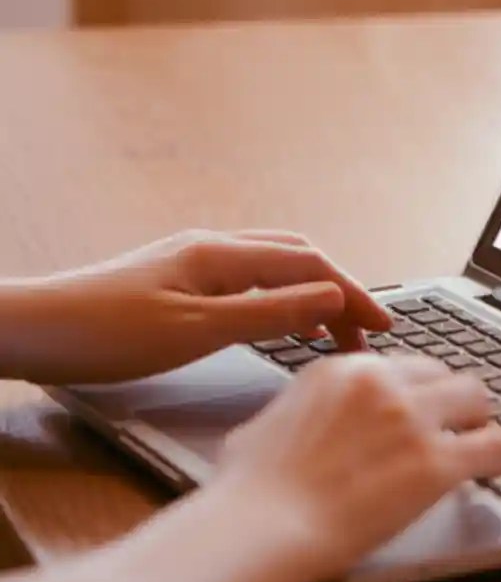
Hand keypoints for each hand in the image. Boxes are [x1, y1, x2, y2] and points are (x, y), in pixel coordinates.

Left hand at [0, 229, 391, 384]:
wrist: (30, 329)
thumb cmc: (103, 332)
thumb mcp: (196, 330)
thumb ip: (269, 312)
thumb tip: (332, 297)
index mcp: (222, 255)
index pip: (311, 266)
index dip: (354, 294)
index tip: (385, 326)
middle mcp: (212, 248)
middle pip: (299, 258)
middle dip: (341, 290)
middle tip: (366, 333)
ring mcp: (193, 261)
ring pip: (275, 266)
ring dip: (314, 293)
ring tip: (336, 331)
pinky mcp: (177, 279)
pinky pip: (250, 279)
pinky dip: (283, 297)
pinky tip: (282, 322)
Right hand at [12, 355, 500, 581]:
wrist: (260, 525)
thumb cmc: (249, 491)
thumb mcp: (265, 427)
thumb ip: (300, 414)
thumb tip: (302, 425)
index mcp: (341, 370)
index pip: (402, 365)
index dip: (416, 391)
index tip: (422, 409)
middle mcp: (382, 383)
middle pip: (443, 375)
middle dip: (451, 402)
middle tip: (455, 426)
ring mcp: (413, 419)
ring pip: (477, 399)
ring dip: (479, 422)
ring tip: (480, 443)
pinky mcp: (437, 461)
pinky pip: (495, 446)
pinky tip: (497, 469)